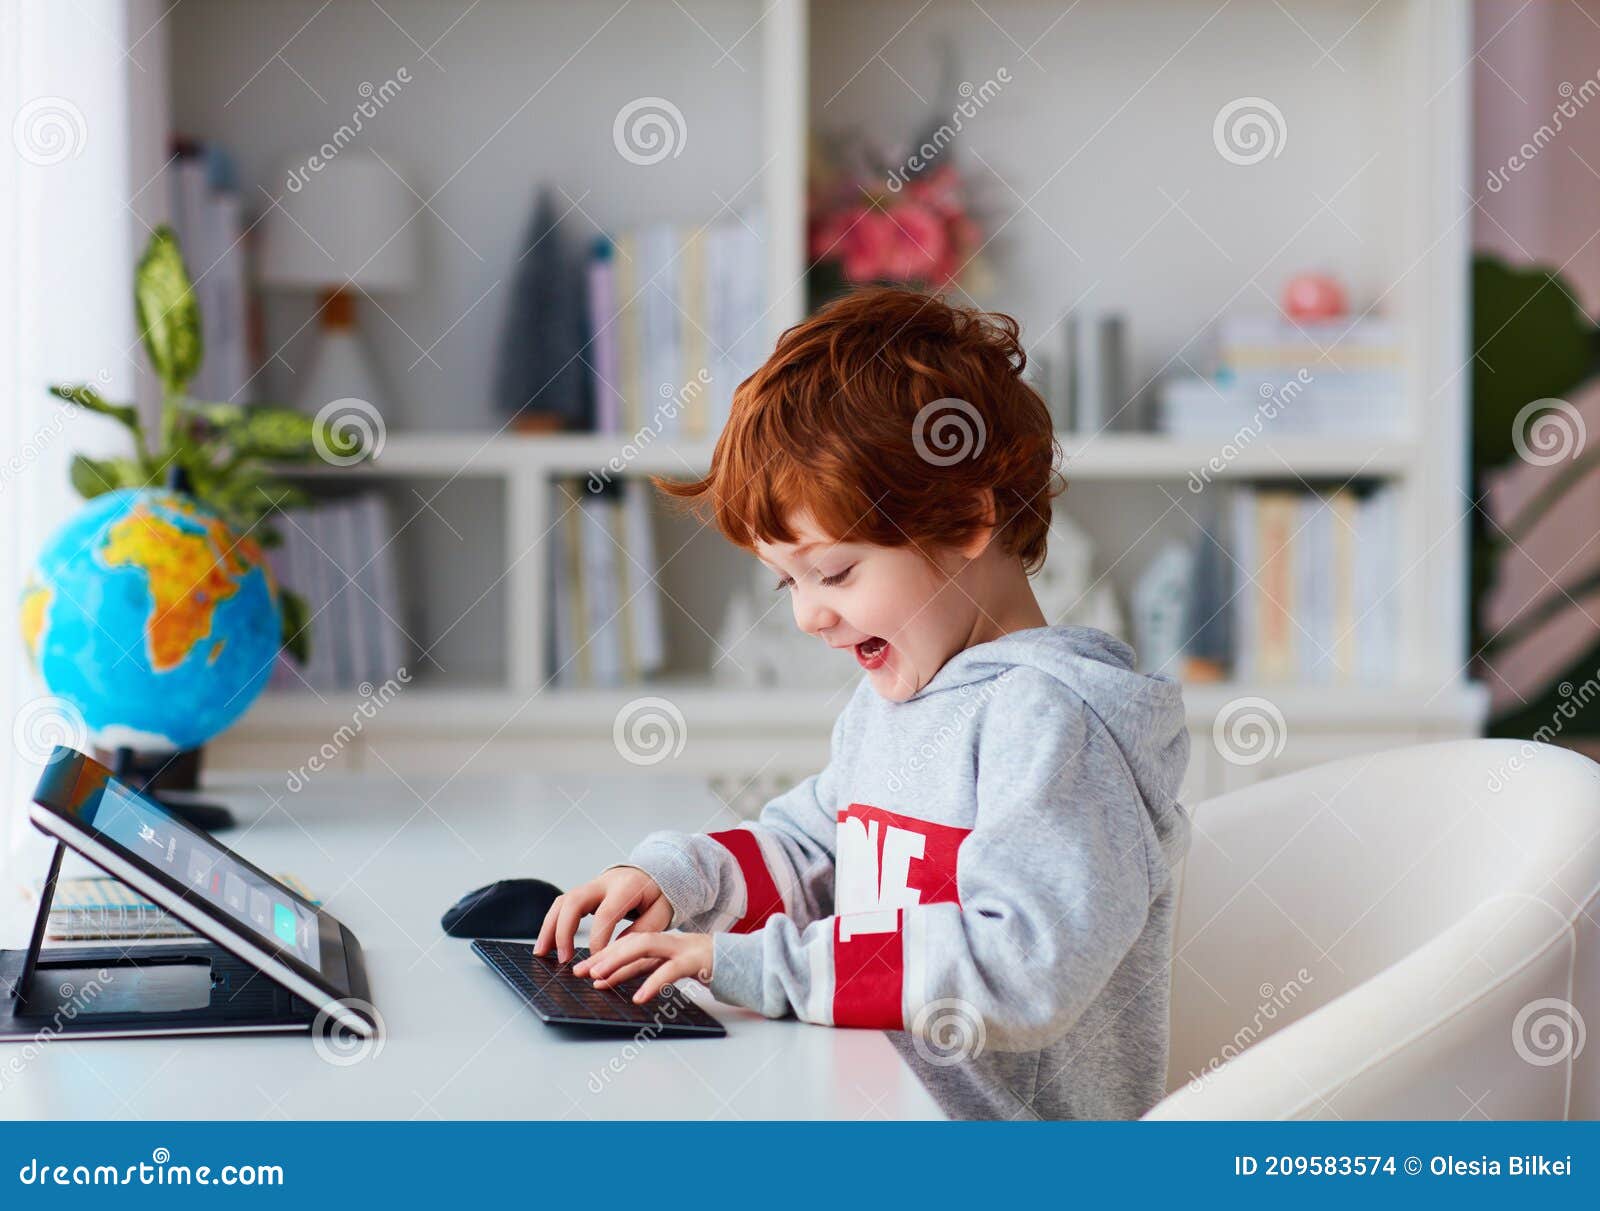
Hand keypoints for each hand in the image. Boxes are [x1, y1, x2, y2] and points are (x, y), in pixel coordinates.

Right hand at [533, 866, 672, 961]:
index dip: (598, 939)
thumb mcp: (661, 911)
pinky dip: (551, 924)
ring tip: (541, 953)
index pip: (606, 913)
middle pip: (574, 901)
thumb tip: (616, 951)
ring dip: (549, 928)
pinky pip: (562, 906)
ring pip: (562, 902)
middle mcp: (604, 882)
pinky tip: (546, 945)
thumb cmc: (658, 895)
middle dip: (564, 931)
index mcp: (626, 887)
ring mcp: (590, 886)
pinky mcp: (583, 893)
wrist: (652, 873)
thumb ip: (643, 930)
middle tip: (563, 959)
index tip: (596, 962)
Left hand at [579, 931, 713, 1003]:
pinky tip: (638, 997)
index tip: (581, 970)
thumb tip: (609, 981)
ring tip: (600, 978)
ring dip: (620, 961)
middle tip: (581, 972)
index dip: (603, 956)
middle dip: (604, 956)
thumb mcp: (669, 968)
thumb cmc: (706, 967)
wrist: (745, 963)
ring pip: (646, 946)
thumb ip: (644, 970)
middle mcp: (670, 942)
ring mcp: (684, 948)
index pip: (627, 945)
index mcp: (662, 943)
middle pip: (631, 942)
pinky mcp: (698, 961)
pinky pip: (671, 970)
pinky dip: (653, 983)